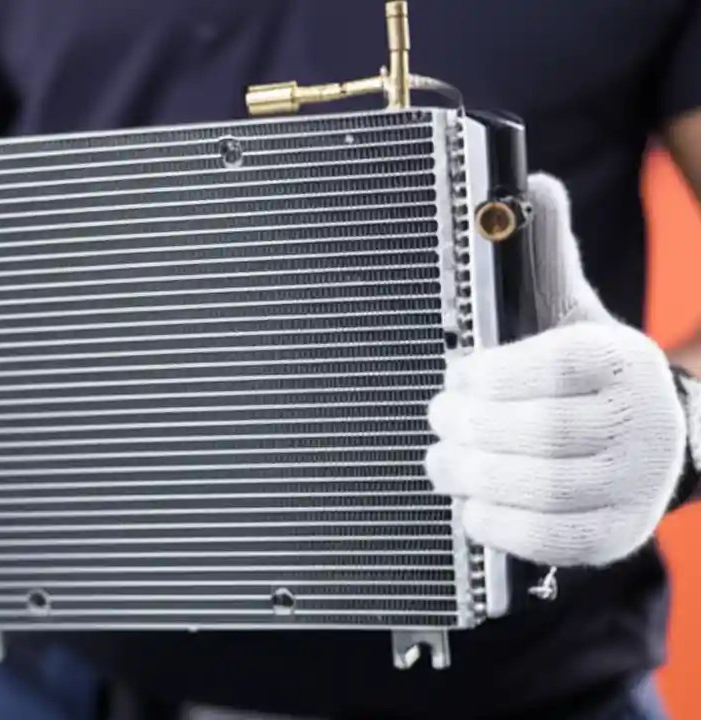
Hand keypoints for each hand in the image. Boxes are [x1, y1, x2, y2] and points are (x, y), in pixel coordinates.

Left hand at [425, 174, 685, 566]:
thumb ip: (543, 256)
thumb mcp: (569, 311)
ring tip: (442, 461)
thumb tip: (528, 180)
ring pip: (542, 488)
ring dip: (474, 475)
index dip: (494, 374)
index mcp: (621, 360)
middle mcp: (641, 423)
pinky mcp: (613, 534)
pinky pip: (548, 541)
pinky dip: (497, 523)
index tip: (457, 372)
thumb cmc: (582, 372)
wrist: (644, 438)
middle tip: (438, 419)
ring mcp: (633, 485)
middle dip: (470, 427)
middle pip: (543, 434)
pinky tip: (471, 504)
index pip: (558, 364)